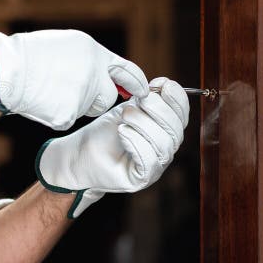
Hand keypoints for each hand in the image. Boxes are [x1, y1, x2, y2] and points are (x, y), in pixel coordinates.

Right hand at [0, 30, 148, 128]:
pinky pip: (67, 119)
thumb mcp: (67, 45)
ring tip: (49, 90)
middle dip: (96, 98)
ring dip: (75, 105)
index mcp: (93, 52)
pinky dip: (56, 114)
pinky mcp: (67, 116)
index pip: (127, 70)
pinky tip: (41, 101)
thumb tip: (108, 72)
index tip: (142, 90)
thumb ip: (90, 58)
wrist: (6, 72)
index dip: (135, 82)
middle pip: (107, 97)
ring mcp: (81, 97)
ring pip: (87, 109)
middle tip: (70, 89)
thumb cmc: (30, 54)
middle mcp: (92, 74)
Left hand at [35, 77, 189, 216]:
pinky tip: (122, 132)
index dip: (177, 99)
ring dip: (144, 124)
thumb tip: (163, 83)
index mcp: (164, 132)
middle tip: (138, 101)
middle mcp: (164, 150)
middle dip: (159, 110)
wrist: (81, 154)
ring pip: (163, 144)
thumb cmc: (104, 133)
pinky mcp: (141, 179)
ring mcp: (155, 167)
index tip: (163, 84)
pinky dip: (136, 142)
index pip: (181, 115)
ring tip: (124, 116)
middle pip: (175, 129)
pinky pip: (149, 160)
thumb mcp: (125, 110)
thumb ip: (145, 99)